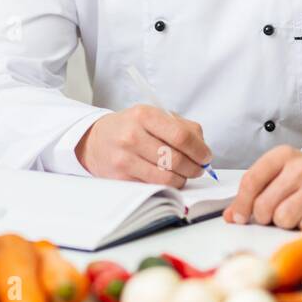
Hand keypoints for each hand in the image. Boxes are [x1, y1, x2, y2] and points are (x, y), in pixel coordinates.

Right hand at [75, 104, 212, 187]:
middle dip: (194, 168)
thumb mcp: (153, 116)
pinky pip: (154, 186)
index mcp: (144, 115)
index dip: (199, 150)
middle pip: (176, 159)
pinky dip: (167, 185)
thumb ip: (182, 127)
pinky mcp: (121, 177)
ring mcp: (125, 158)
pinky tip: (167, 178)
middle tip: (198, 168)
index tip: (206, 156)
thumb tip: (203, 148)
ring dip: (182, 179)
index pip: (181, 136)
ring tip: (183, 174)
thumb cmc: (131, 127)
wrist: (96, 140)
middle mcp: (132, 135)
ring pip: (167, 177)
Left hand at [223, 145, 301, 229]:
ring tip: (292, 215)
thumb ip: (253, 191)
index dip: (241, 204)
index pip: (251, 181)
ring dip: (284, 223)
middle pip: (264, 205)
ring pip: (283, 218)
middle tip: (273, 214)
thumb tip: (231, 217)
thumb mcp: (277, 174)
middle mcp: (301, 167)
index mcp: (282, 155)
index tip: (239, 217)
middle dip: (264, 216)